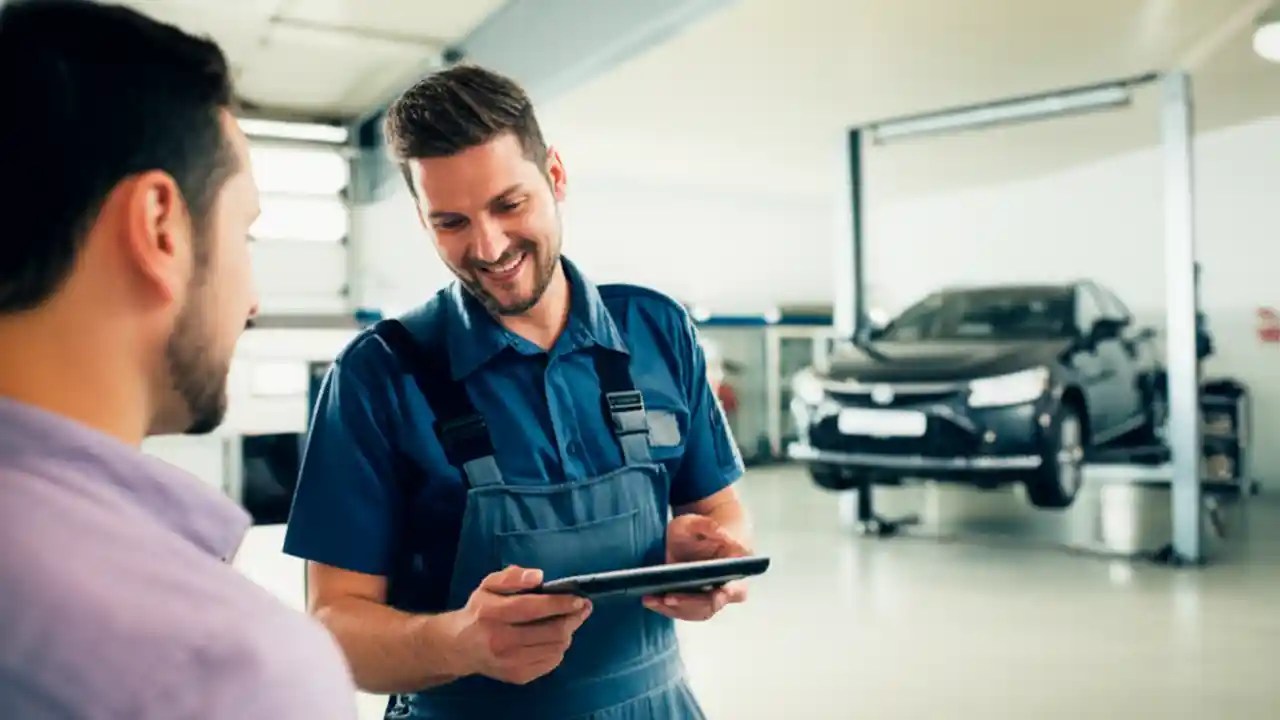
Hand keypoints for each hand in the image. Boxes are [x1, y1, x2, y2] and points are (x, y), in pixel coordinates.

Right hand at [453, 566, 592, 684]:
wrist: (460, 647)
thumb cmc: (479, 611)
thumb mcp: (489, 585)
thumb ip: (513, 577)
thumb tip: (539, 576)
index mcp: (492, 613)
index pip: (534, 608)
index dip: (561, 604)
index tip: (579, 599)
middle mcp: (501, 641)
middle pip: (551, 632)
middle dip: (573, 619)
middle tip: (582, 609)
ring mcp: (511, 662)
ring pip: (556, 648)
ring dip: (568, 633)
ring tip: (567, 621)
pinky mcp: (518, 676)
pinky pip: (551, 662)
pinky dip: (559, 648)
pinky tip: (554, 639)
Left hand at [643, 514, 749, 621]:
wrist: (703, 535)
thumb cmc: (706, 529)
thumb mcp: (703, 522)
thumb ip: (711, 526)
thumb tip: (721, 534)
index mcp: (737, 572)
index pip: (727, 593)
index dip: (709, 598)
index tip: (686, 597)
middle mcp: (728, 591)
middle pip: (707, 607)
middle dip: (684, 605)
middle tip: (664, 598)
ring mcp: (712, 598)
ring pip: (694, 612)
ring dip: (671, 609)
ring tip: (650, 600)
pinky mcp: (696, 601)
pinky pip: (683, 610)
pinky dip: (666, 607)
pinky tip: (651, 600)